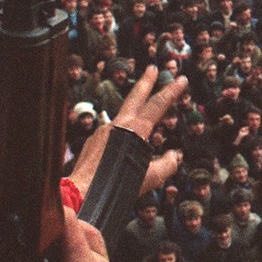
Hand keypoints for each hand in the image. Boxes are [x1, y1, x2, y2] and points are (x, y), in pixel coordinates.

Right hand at [16, 218, 131, 261]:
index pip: (71, 227)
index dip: (49, 213)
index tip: (26, 211)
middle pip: (80, 227)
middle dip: (54, 223)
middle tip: (26, 231)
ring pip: (86, 240)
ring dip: (63, 238)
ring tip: (34, 248)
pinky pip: (88, 257)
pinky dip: (70, 253)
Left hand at [68, 66, 188, 198]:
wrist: (80, 194)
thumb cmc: (116, 187)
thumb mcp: (149, 179)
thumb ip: (166, 165)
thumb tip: (175, 155)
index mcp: (134, 131)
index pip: (157, 105)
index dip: (171, 91)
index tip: (181, 79)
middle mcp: (117, 125)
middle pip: (135, 97)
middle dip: (146, 81)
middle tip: (152, 67)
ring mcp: (102, 131)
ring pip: (122, 115)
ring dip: (133, 107)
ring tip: (142, 108)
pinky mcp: (93, 141)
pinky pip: (111, 131)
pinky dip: (121, 131)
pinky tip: (123, 142)